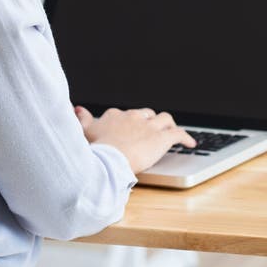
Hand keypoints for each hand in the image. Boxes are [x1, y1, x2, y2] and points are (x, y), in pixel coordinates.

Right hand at [73, 105, 195, 174]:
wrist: (109, 159)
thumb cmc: (95, 148)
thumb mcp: (84, 132)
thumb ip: (82, 119)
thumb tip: (76, 108)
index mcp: (116, 116)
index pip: (126, 114)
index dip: (129, 121)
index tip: (130, 127)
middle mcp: (133, 117)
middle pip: (146, 115)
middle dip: (149, 122)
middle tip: (151, 131)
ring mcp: (148, 127)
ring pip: (164, 119)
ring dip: (168, 125)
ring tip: (171, 132)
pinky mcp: (161, 138)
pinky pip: (178, 134)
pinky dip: (185, 138)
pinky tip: (190, 143)